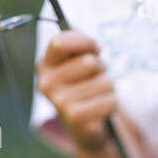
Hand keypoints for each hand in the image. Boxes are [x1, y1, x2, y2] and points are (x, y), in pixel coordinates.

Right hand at [35, 30, 116, 151]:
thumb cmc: (84, 84)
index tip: (95, 49)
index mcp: (45, 65)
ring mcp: (59, 102)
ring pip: (104, 82)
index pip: (60, 42)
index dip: (84, 42)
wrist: (84, 125)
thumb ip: (79, 42)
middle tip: (95, 80)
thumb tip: (77, 31)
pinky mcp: (75, 119)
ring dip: (108, 88)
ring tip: (98, 95)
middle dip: (101, 69)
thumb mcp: (80, 59)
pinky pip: (109, 101)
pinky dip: (111, 104)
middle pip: (89, 62)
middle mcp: (46, 84)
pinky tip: (100, 109)